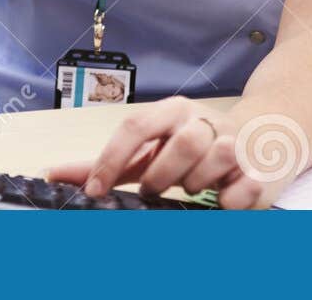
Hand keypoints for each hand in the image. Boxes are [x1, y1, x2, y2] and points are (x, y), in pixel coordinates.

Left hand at [44, 96, 293, 209]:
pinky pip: (240, 191)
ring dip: (195, 182)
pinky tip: (223, 197)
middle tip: (155, 188)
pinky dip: (227, 201)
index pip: (135, 126)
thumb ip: (108, 162)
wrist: (258, 141)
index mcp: (172, 110)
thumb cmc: (191, 147)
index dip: (111, 160)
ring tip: (192, 186)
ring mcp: (234, 141)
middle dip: (161, 175)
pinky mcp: (257, 169)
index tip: (95, 191)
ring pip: (212, 159)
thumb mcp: (150, 149)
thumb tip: (52, 173)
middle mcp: (203, 119)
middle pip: (180, 143)